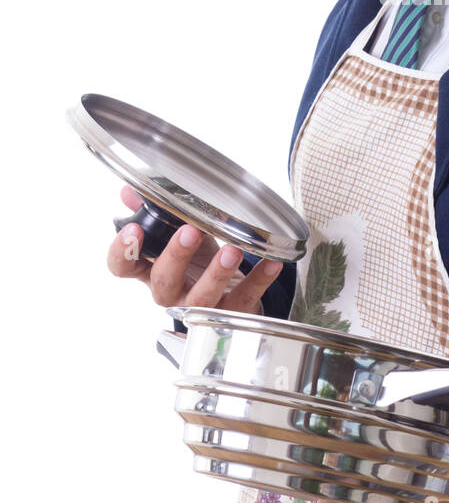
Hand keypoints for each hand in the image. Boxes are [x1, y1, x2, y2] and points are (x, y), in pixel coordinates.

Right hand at [106, 184, 283, 312]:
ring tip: (232, 249)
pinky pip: (246, 297)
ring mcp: (201, 305)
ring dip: (217, 272)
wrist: (226, 297)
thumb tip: (130, 190)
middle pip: (164, 280)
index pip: (123, 267)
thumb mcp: (175, 237)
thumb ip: (155, 213)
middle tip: (190, 232)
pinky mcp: (232, 312)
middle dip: (176, 256)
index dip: (123, 251)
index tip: (133, 230)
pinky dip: (260, 279)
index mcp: (151, 271)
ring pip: (203, 296)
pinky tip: (271, 262)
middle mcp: (172, 292)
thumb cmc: (196, 264)